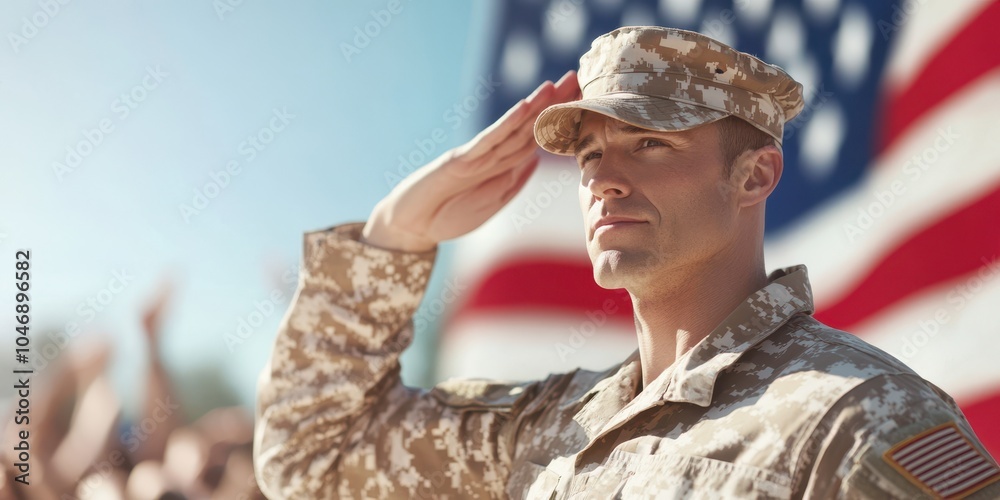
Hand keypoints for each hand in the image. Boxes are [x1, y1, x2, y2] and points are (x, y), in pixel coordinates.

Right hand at [361, 70, 580, 251]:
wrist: (412, 226)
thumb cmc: (449, 216)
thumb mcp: (490, 203)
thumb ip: (512, 181)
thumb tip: (535, 159)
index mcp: (501, 168)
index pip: (536, 140)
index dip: (559, 122)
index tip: (582, 104)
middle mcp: (491, 156)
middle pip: (529, 127)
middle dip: (553, 104)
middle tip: (578, 78)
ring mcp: (476, 156)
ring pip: (513, 128)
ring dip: (536, 106)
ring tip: (557, 84)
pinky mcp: (460, 159)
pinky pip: (490, 139)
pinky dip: (509, 123)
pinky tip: (526, 107)